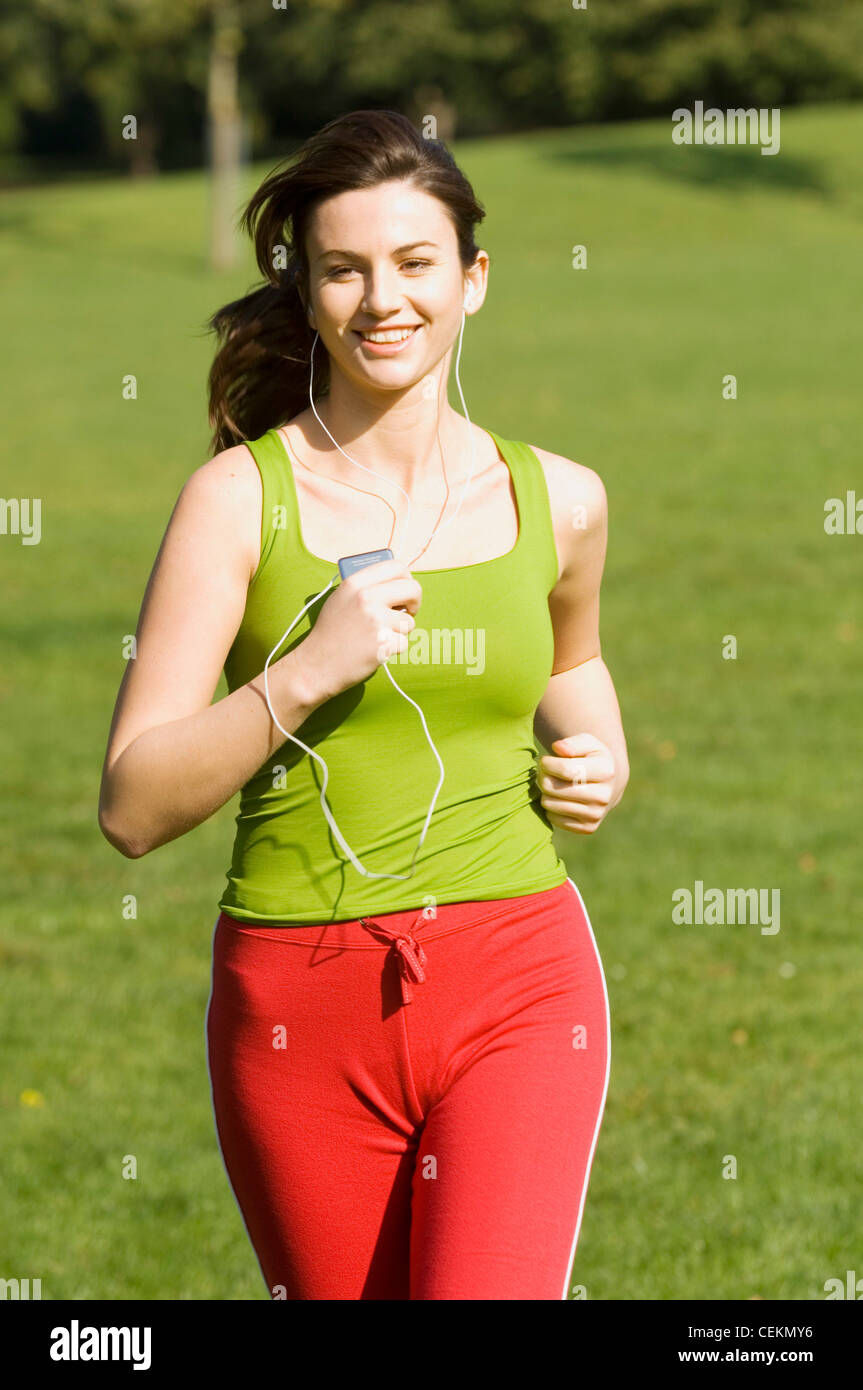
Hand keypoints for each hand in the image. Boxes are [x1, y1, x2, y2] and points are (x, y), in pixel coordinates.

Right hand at [292, 557, 420, 702]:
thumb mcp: (339, 600)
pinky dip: (393, 648)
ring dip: (399, 631)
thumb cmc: (329, 633)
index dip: (406, 578)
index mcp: (355, 583)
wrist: (316, 664)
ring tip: (376, 637)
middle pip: (412, 588)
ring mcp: (376, 620)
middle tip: (409, 611)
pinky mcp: (383, 643)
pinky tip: (373, 650)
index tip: (405, 590)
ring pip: (409, 621)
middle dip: (415, 601)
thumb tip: (395, 583)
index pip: (395, 567)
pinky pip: (403, 642)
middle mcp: (367, 597)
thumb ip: (364, 588)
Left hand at [537, 734, 616, 834]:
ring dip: (545, 793)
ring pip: (550, 804)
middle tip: (546, 773)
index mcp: (606, 771)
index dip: (547, 763)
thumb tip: (558, 748)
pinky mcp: (588, 828)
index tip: (546, 760)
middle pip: (553, 788)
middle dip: (543, 777)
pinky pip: (553, 819)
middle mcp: (604, 796)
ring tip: (552, 784)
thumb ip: (572, 743)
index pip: (565, 769)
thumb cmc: (591, 759)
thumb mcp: (587, 743)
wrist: (608, 785)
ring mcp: (597, 814)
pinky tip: (558, 799)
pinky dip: (551, 808)